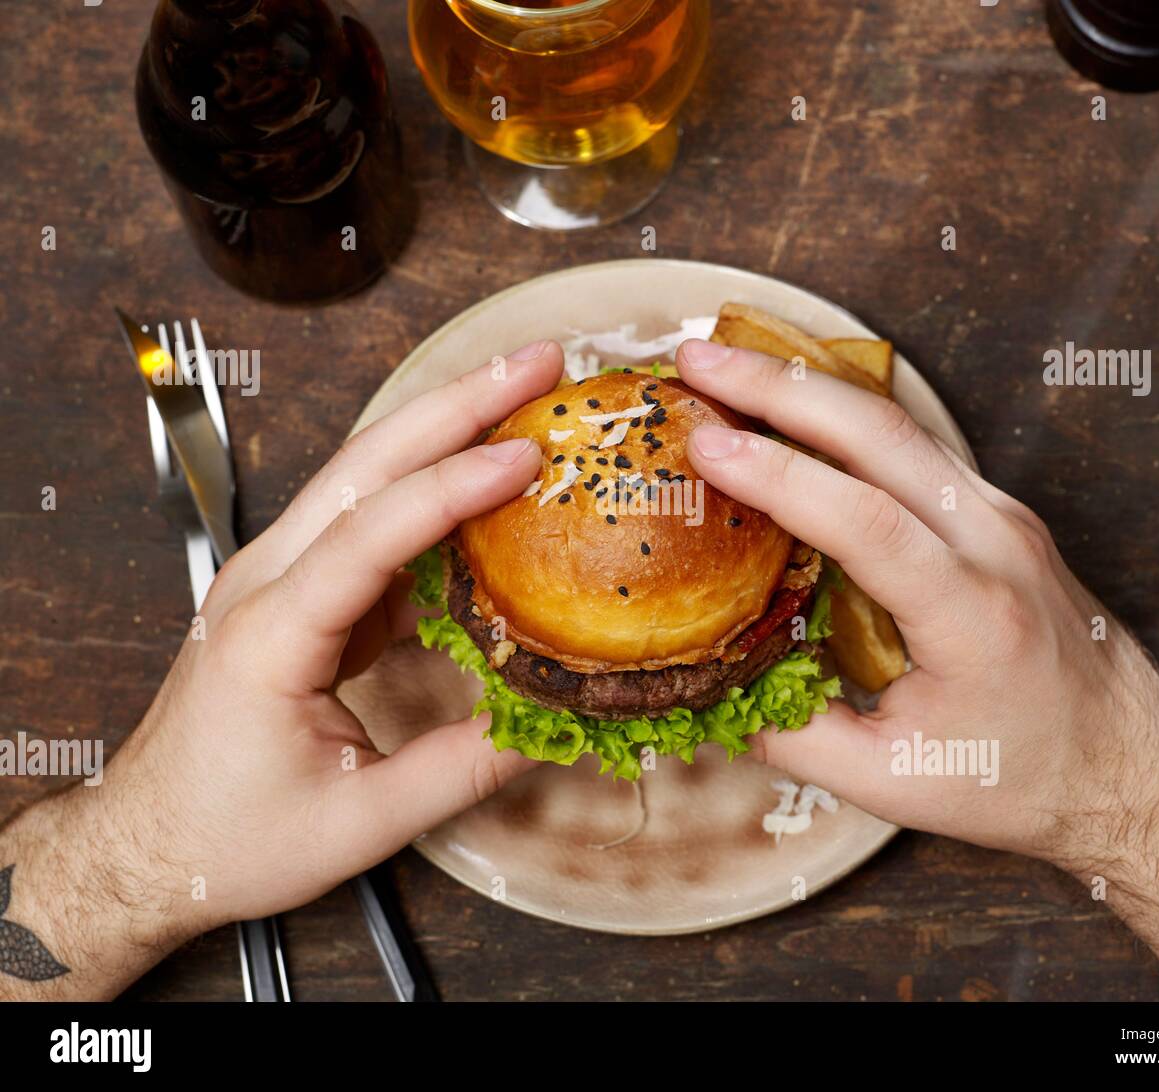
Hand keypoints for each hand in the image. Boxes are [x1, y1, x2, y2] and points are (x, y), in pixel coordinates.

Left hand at [0, 340, 563, 997]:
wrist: (147, 843)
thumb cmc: (226, 836)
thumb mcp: (358, 822)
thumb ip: (461, 769)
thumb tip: (550, 722)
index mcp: (270, 632)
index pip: (370, 532)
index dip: (453, 487)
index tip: (526, 456)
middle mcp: (266, 580)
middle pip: (365, 462)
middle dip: (456, 403)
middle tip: (538, 363)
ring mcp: (278, 576)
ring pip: (365, 475)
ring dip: (445, 428)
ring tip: (523, 399)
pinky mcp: (298, 591)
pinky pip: (371, 520)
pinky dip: (433, 487)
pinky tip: (486, 481)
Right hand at [675, 338, 1158, 999]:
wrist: (1126, 761)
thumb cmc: (1020, 777)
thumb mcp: (893, 784)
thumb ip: (793, 736)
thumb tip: (707, 687)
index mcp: (973, 613)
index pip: (867, 519)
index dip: (779, 476)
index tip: (704, 443)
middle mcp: (996, 542)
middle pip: (881, 434)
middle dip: (778, 386)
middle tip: (696, 358)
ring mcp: (1001, 515)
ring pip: (897, 424)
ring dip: (807, 387)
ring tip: (725, 365)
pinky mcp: (995, 510)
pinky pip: (911, 444)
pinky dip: (841, 414)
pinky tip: (791, 406)